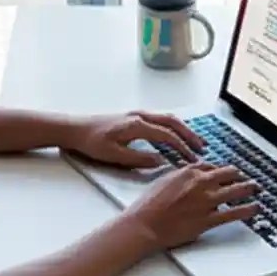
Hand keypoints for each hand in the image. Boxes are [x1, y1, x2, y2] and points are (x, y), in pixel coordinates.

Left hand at [63, 111, 206, 167]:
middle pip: (172, 122)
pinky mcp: (133, 117)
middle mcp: (140, 116)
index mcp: (136, 125)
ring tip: (194, 141)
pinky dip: (172, 126)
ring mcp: (136, 115)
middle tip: (202, 147)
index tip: (192, 158)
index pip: (167, 136)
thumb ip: (139, 159)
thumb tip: (160, 161)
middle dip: (189, 134)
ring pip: (167, 118)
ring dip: (182, 129)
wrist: (74, 128)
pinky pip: (159, 119)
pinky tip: (174, 135)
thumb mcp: (114, 156)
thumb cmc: (91, 142)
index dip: (182, 147)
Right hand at [122, 162, 259, 249]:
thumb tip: (189, 174)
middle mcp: (200, 183)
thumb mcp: (163, 180)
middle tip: (245, 178)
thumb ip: (180, 175)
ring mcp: (206, 201)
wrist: (144, 224)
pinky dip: (247, 210)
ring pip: (236, 190)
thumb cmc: (148, 205)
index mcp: (188, 172)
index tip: (226, 173)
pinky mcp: (208, 220)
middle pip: (229, 174)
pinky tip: (255, 208)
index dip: (221, 170)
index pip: (212, 166)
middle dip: (239, 176)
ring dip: (249, 188)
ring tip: (256, 188)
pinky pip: (234, 213)